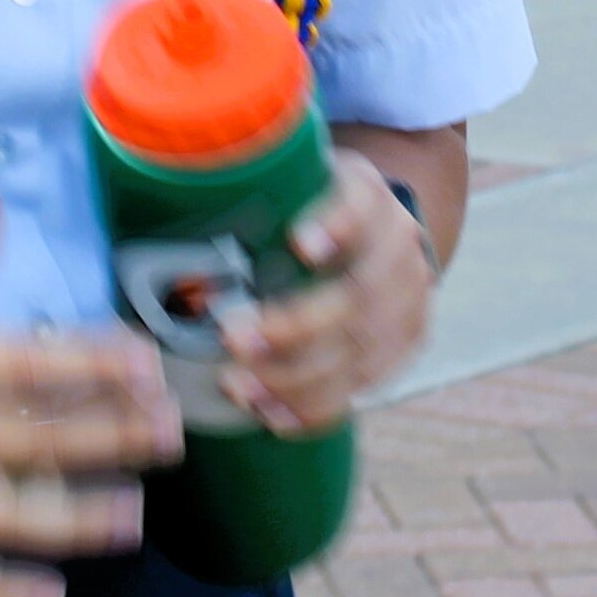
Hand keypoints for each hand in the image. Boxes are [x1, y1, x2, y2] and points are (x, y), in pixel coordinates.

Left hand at [219, 152, 434, 434]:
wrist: (377, 232)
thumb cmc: (309, 207)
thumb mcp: (296, 180)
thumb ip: (257, 186)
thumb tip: (184, 184)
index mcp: (369, 194)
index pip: (363, 205)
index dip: (337, 225)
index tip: (298, 245)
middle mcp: (399, 246)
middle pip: (359, 293)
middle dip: (296, 325)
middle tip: (233, 337)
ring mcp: (411, 298)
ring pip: (361, 348)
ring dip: (296, 377)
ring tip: (238, 387)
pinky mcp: (407, 343)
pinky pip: (366, 383)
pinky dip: (318, 406)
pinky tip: (273, 416)